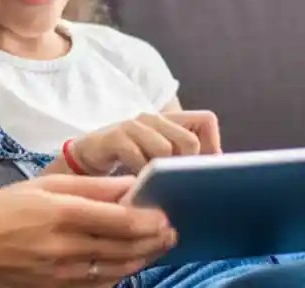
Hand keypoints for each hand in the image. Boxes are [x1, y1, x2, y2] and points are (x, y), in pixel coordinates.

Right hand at [0, 174, 177, 286]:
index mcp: (61, 214)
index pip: (116, 220)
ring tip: (158, 247)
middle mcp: (64, 246)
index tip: (164, 216)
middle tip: (171, 231)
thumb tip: (129, 183)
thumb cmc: (4, 210)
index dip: (146, 221)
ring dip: (142, 258)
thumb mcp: (45, 186)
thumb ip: (90, 185)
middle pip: (122, 247)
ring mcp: (62, 273)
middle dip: (152, 241)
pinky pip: (99, 284)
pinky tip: (130, 264)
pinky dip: (119, 274)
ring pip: (115, 269)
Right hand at [69, 111, 221, 175]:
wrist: (88, 153)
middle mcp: (155, 118)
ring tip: (153, 186)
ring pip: (164, 150)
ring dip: (160, 174)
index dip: (211, 146)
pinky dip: (139, 177)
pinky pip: (137, 158)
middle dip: (184, 167)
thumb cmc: (130, 156)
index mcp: (171, 119)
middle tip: (172, 182)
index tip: (200, 169)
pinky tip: (136, 186)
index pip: (207, 120)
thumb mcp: (159, 153)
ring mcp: (134, 126)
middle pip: (190, 141)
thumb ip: (184, 157)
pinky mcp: (115, 137)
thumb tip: (215, 172)